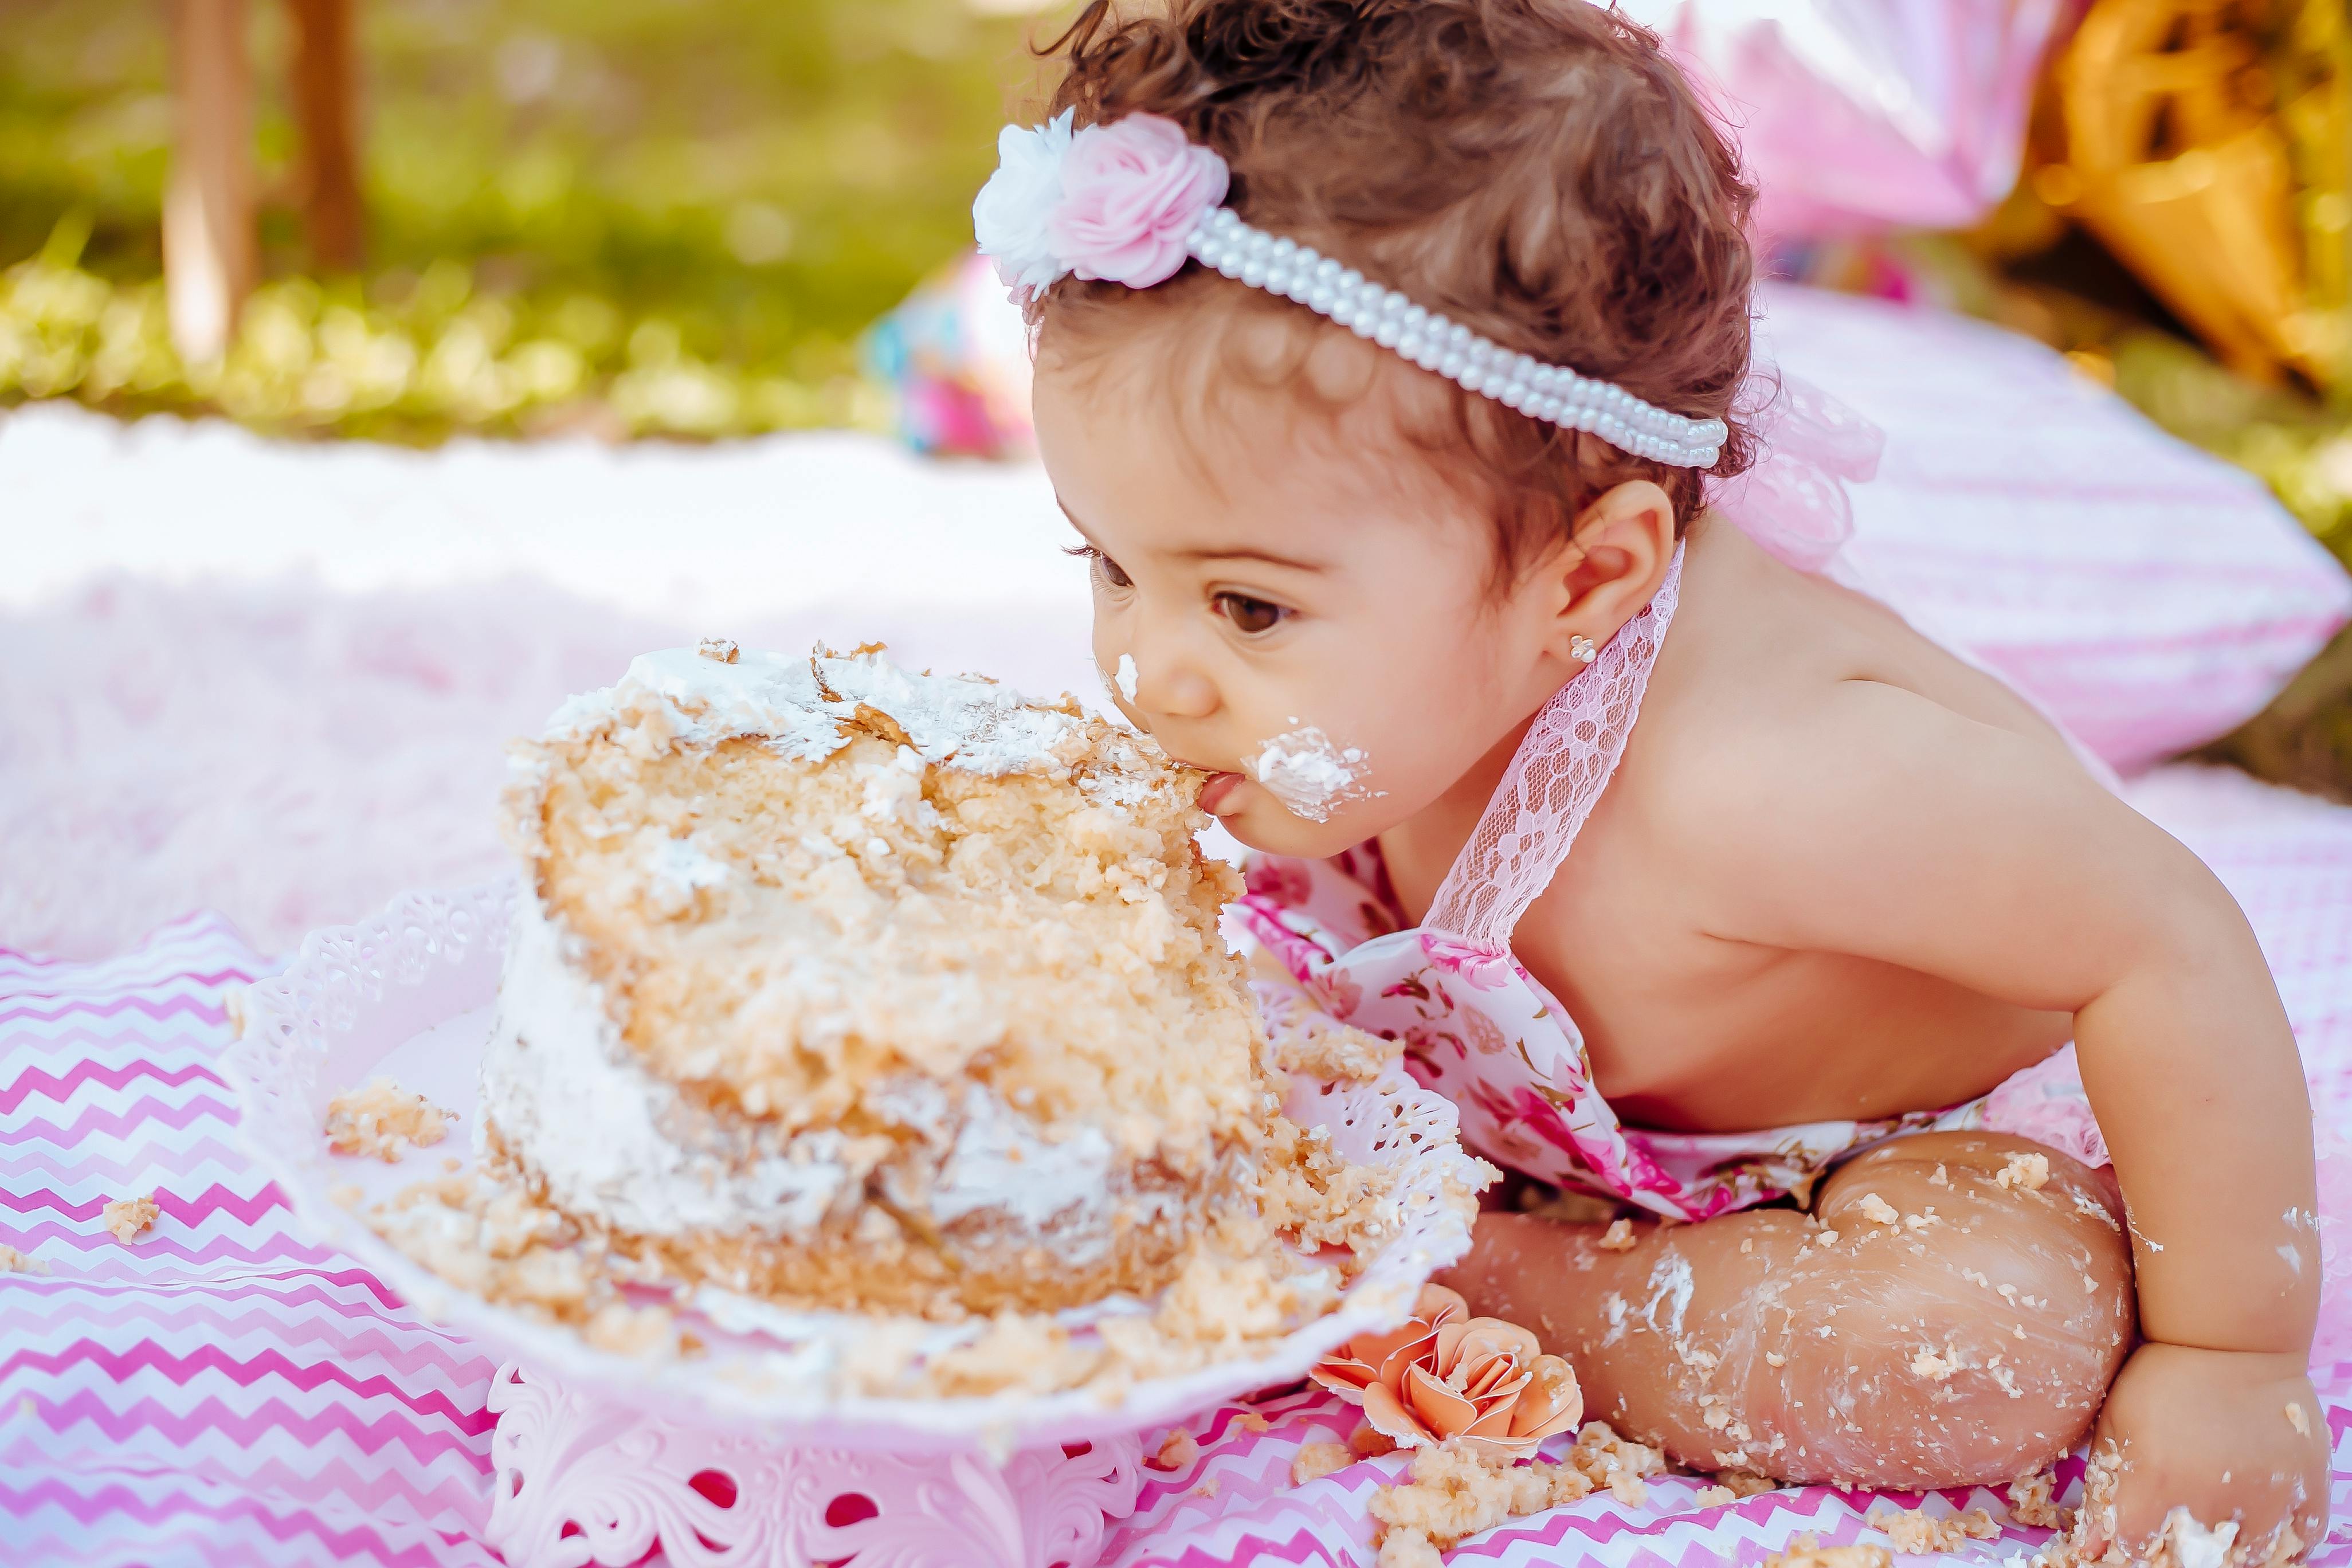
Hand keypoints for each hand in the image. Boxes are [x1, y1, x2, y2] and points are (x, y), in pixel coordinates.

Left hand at [2084, 1343, 2329, 1561]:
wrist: (2230, 1337)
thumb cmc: (2160, 1376)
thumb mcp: (2116, 1423)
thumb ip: (2103, 1487)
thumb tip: (2087, 1546)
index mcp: (2155, 1483)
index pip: (2135, 1550)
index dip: (2131, 1545)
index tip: (2135, 1533)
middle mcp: (2210, 1498)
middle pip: (2194, 1563)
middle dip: (2181, 1553)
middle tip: (2179, 1529)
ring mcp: (2265, 1495)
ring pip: (2249, 1559)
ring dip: (2231, 1550)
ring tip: (2219, 1525)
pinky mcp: (2305, 1484)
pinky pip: (2304, 1538)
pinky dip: (2285, 1541)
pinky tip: (2264, 1526)